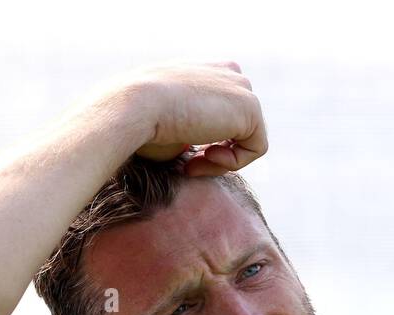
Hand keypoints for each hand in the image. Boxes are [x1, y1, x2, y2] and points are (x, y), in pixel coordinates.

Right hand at [118, 60, 267, 175]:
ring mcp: (243, 87)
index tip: (185, 154)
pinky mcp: (251, 107)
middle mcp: (230, 72)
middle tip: (188, 164)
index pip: (225, 112)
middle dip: (217, 151)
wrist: (137, 105)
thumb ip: (189, 123)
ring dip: (221, 161)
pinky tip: (206, 156)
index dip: (208, 141)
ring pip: (247, 139)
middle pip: (239, 127)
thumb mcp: (166, 116)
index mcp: (209, 70)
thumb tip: (193, 143)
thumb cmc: (141, 115)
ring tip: (193, 164)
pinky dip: (233, 163)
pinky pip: (256, 148)